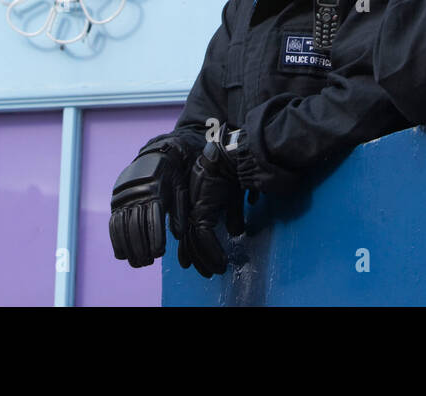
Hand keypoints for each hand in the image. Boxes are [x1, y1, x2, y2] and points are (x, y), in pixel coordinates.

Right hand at [109, 144, 189, 267]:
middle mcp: (137, 194)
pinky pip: (113, 222)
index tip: (158, 254)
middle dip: (140, 248)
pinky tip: (121, 253)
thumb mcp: (181, 189)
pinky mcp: (116, 199)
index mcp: (156, 191)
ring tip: (135, 262)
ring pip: (122, 227)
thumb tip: (177, 235)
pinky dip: (116, 240)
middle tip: (146, 263)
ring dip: (128, 248)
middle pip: (135, 227)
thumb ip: (180, 212)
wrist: (158, 153)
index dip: (155, 239)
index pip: (153, 220)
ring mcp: (124, 197)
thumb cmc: (174, 176)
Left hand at [179, 130, 245, 278]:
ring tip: (214, 271)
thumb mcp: (234, 196)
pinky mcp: (203, 206)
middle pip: (190, 235)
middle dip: (196, 256)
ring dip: (205, 258)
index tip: (193, 261)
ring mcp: (196, 204)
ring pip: (195, 239)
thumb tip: (235, 231)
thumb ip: (233, 213)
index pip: (193, 226)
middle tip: (204, 272)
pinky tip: (220, 262)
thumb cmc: (236, 169)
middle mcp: (194, 202)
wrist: (234, 152)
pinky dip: (211, 251)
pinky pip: (204, 235)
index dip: (193, 245)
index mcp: (200, 198)